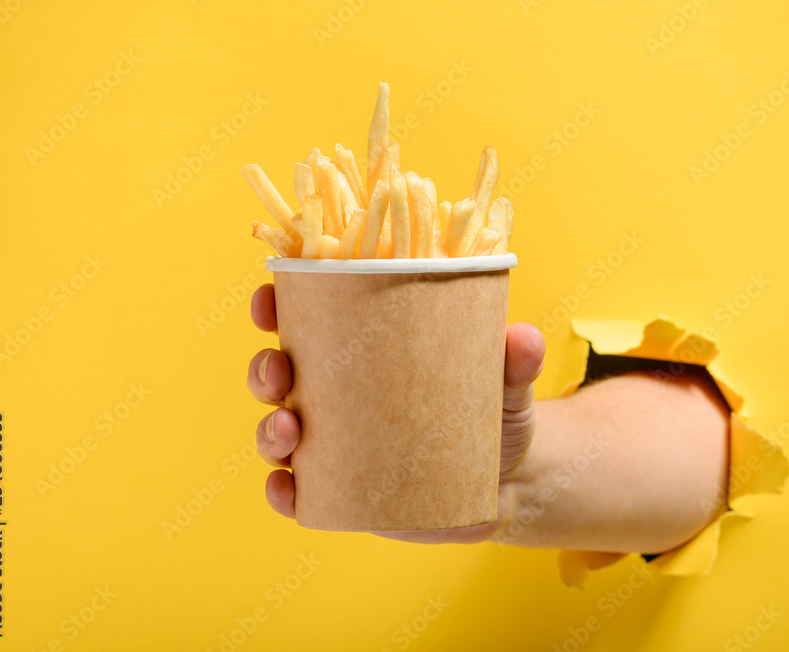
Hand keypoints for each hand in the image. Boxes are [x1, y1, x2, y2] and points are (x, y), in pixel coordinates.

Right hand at [247, 283, 545, 543]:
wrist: (508, 485)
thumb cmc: (495, 417)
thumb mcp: (505, 386)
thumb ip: (514, 363)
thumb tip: (523, 336)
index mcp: (362, 353)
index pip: (306, 321)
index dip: (277, 305)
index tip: (270, 295)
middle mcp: (336, 396)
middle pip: (279, 375)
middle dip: (265, 368)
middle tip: (281, 371)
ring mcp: (334, 445)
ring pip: (278, 432)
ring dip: (268, 430)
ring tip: (289, 430)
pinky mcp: (342, 492)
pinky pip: (297, 493)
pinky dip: (281, 491)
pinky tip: (287, 487)